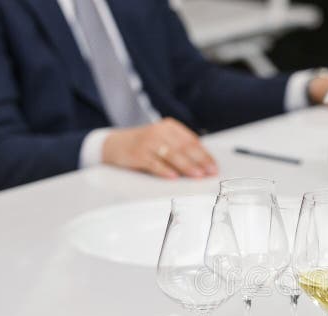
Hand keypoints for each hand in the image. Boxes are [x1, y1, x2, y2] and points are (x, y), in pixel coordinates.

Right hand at [102, 118, 217, 178]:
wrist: (113, 144)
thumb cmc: (143, 145)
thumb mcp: (163, 141)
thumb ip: (180, 149)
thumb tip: (203, 165)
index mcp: (170, 127)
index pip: (192, 141)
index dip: (205, 155)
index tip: (214, 166)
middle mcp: (159, 131)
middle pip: (184, 147)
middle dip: (199, 161)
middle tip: (210, 172)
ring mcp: (148, 142)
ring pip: (171, 155)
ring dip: (186, 166)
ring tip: (197, 175)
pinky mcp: (137, 153)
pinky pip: (153, 163)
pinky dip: (164, 170)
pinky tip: (173, 177)